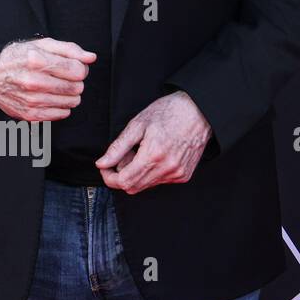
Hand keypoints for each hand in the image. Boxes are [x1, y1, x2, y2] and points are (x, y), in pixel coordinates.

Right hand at [0, 38, 94, 121]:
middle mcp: (34, 81)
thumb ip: (69, 49)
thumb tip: (91, 58)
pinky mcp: (31, 114)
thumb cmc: (18, 58)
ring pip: (72, 102)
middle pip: (77, 87)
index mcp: (37, 60)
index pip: (79, 71)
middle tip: (61, 77)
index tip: (71, 67)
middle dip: (74, 82)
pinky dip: (60, 106)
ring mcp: (32, 100)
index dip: (79, 68)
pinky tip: (49, 97)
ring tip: (54, 87)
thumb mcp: (41, 45)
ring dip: (68, 94)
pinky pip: (62, 114)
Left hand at [96, 91, 211, 193]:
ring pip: (145, 186)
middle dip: (120, 175)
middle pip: (133, 187)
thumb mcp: (137, 125)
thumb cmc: (167, 113)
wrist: (198, 111)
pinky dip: (150, 173)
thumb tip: (101, 164)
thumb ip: (117, 148)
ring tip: (139, 152)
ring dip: (135, 174)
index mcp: (153, 156)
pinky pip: (159, 181)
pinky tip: (152, 155)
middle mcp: (167, 169)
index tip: (104, 168)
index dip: (109, 178)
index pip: (124, 182)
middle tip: (123, 155)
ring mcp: (178, 174)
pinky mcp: (184, 175)